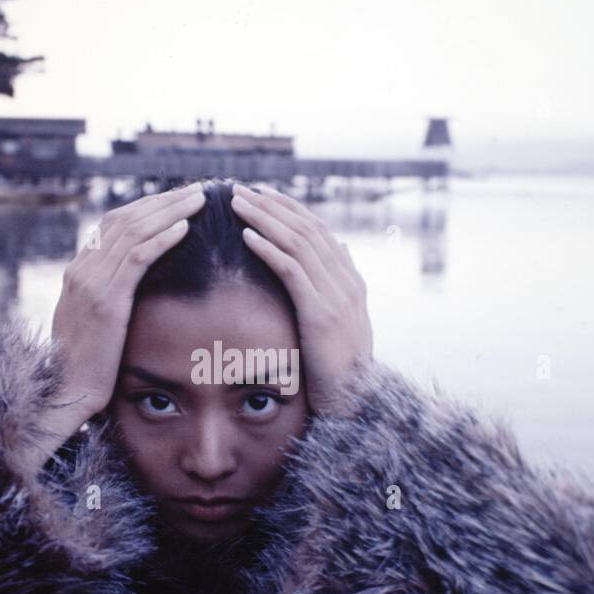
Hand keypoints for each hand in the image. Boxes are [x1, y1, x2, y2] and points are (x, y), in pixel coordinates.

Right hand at [37, 184, 205, 458]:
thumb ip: (108, 299)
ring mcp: (90, 283)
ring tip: (198, 199)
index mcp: (79, 272)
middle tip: (196, 190)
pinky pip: (137, 259)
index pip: (114, 225)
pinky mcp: (106, 301)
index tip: (177, 200)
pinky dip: (161, 239)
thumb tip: (134, 290)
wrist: (66, 393)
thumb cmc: (86, 367)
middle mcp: (82, 270)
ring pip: (134, 232)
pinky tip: (184, 228)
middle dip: (163, 202)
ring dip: (169, 211)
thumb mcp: (95, 325)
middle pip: (125, 220)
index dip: (147, 208)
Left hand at [230, 183, 373, 415]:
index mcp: (350, 281)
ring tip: (238, 203)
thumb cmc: (339, 370)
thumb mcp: (341, 323)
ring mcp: (336, 296)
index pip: (318, 231)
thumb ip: (336, 288)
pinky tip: (247, 236)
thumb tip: (337, 250)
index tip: (263, 194)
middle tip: (242, 189)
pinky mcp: (320, 314)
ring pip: (298, 243)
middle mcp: (346, 282)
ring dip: (265, 219)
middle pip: (307, 229)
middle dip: (273, 206)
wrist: (355, 404)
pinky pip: (292, 271)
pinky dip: (269, 249)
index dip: (290, 209)